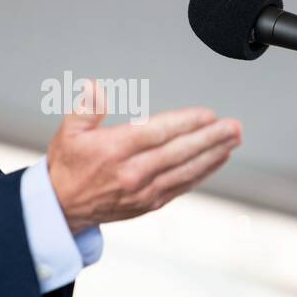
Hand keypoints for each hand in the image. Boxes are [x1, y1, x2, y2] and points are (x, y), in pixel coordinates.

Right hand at [46, 78, 242, 232]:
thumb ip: (85, 108)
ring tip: (233, 140)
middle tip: (232, 127)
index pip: (156, 133)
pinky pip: (182, 185)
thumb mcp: (68, 132)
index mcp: (113, 151)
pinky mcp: (150, 203)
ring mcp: (143, 191)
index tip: (207, 114)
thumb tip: (94, 88)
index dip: (185, 123)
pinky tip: (217, 159)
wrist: (63, 208)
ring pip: (185, 171)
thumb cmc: (68, 167)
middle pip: (178, 153)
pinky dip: (203, 173)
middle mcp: (132, 173)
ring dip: (213, 155)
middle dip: (209, 138)